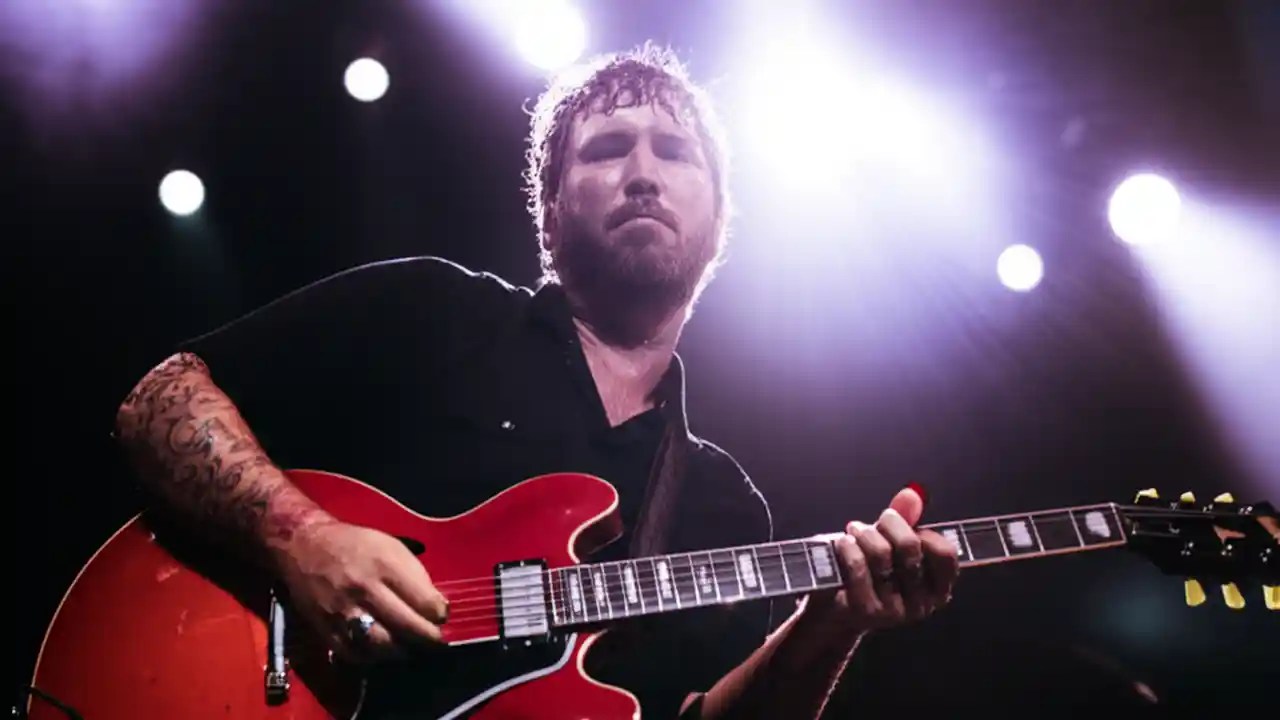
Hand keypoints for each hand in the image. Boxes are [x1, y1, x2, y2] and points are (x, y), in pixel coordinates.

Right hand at [270, 521, 449, 662]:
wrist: (304, 546)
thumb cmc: (354, 544)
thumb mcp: (391, 545)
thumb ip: (415, 575)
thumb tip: (435, 606)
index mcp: (385, 564)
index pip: (425, 602)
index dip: (440, 614)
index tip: (442, 615)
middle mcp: (364, 589)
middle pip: (408, 628)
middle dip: (429, 638)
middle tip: (436, 640)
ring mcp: (344, 612)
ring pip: (383, 646)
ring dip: (403, 651)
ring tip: (411, 646)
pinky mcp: (326, 629)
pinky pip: (357, 655)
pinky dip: (375, 657)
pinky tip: (383, 649)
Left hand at [808, 485, 958, 633]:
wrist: (833, 612)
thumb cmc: (868, 574)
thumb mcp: (889, 547)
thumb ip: (906, 521)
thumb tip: (913, 493)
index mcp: (936, 590)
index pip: (946, 554)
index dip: (924, 532)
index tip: (905, 528)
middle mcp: (920, 605)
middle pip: (910, 546)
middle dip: (887, 523)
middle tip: (869, 524)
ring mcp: (893, 611)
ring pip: (881, 553)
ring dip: (863, 533)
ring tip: (852, 533)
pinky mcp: (864, 612)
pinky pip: (857, 567)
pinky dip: (847, 547)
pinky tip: (841, 544)